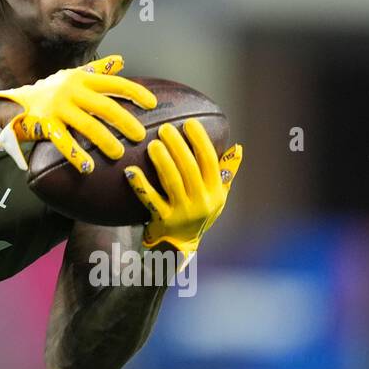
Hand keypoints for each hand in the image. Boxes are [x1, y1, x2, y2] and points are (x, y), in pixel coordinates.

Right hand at [0, 54, 156, 172]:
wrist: (14, 104)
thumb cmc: (50, 91)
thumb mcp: (72, 76)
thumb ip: (97, 71)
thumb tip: (122, 60)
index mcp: (80, 78)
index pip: (113, 83)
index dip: (134, 92)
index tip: (152, 104)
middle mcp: (70, 91)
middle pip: (105, 106)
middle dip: (126, 121)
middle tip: (141, 135)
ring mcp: (57, 108)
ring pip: (88, 125)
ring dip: (106, 141)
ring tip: (119, 154)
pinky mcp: (44, 125)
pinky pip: (64, 142)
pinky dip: (76, 155)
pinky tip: (88, 167)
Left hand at [124, 119, 242, 265]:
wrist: (180, 246)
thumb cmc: (199, 213)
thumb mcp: (218, 197)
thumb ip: (226, 173)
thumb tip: (238, 147)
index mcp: (215, 191)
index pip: (210, 161)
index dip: (200, 141)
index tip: (189, 123)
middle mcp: (202, 202)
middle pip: (190, 169)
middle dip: (178, 146)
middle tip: (165, 128)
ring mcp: (183, 212)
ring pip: (172, 182)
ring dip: (162, 161)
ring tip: (152, 144)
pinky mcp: (163, 220)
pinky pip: (150, 199)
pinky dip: (140, 184)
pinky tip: (131, 170)